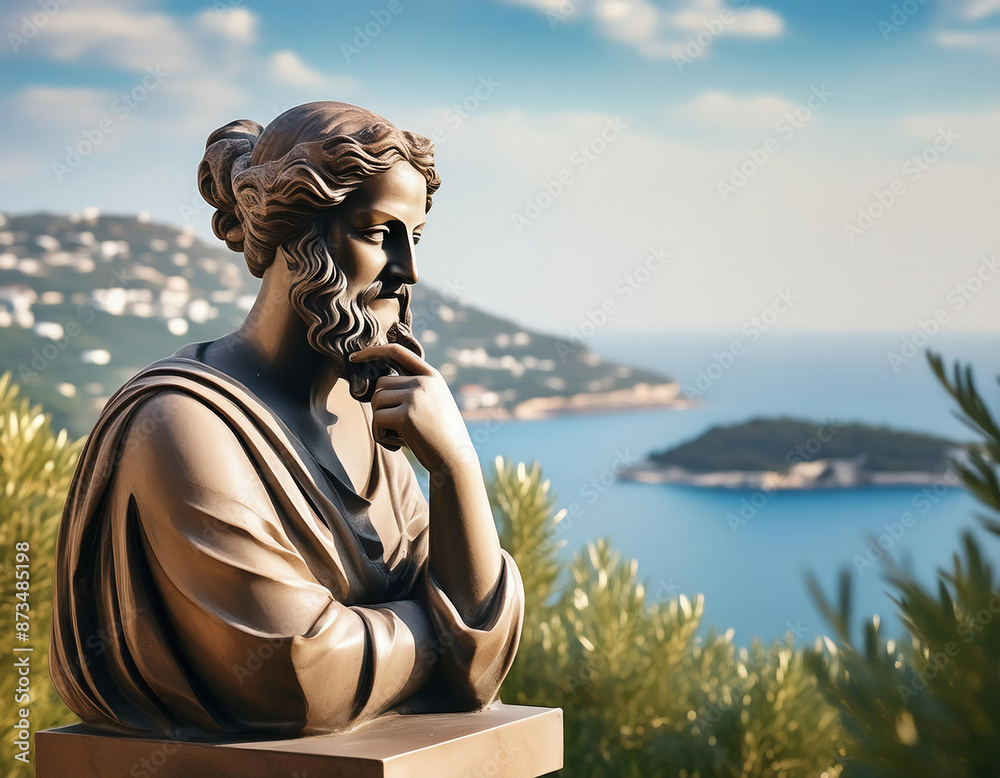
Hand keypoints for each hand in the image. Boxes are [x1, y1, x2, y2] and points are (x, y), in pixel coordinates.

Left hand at [349, 344, 472, 473]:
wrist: (455, 459)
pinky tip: (398, 444)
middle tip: (396, 427)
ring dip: (380, 421)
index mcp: (432, 376)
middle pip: (381, 383)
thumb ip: (415, 389)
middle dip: (381, 405)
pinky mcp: (406, 415)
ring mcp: (415, 397)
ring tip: (399, 435)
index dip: (373, 351)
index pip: (397, 352)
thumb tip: (380, 386)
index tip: (354, 357)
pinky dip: (381, 435)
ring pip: (376, 400)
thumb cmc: (442, 436)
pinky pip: (377, 419)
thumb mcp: (435, 403)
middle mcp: (424, 382)